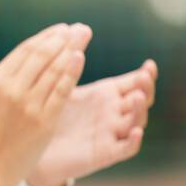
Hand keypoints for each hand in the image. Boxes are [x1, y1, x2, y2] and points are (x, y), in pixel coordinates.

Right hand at [0, 23, 87, 185]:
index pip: (25, 51)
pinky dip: (72, 73)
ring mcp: (30, 107)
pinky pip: (62, 92)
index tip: (61, 29)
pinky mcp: (45, 122)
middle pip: (43, 56)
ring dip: (72, 49)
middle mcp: (12, 91)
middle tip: (79, 28)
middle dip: (63, 38)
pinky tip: (80, 57)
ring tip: (84, 36)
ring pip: (55, 70)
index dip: (46, 36)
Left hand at [28, 57, 157, 185]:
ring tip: (138, 97)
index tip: (149, 64)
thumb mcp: (62, 87)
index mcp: (108, 94)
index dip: (145, 74)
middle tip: (143, 78)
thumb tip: (72, 32)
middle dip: (145, 88)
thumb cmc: (51, 112)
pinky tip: (135, 131)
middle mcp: (115, 113)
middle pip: (141, 100)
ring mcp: (112, 133)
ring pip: (136, 122)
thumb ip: (69, 67)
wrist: (35, 147)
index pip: (135, 82)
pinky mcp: (105, 153)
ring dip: (140, 110)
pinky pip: (126, 148)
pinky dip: (133, 141)